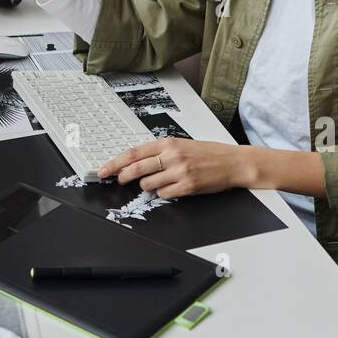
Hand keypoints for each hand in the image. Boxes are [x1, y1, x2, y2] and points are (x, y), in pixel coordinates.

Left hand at [97, 138, 247, 197]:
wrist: (232, 162)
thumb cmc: (207, 153)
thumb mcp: (182, 145)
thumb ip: (160, 151)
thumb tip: (135, 162)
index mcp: (169, 143)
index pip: (134, 153)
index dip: (116, 163)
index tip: (104, 169)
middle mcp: (172, 156)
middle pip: (136, 169)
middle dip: (123, 177)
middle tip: (119, 180)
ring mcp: (180, 172)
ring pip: (148, 184)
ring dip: (148, 186)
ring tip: (159, 181)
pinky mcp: (187, 187)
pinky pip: (163, 194)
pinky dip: (163, 193)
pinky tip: (172, 187)